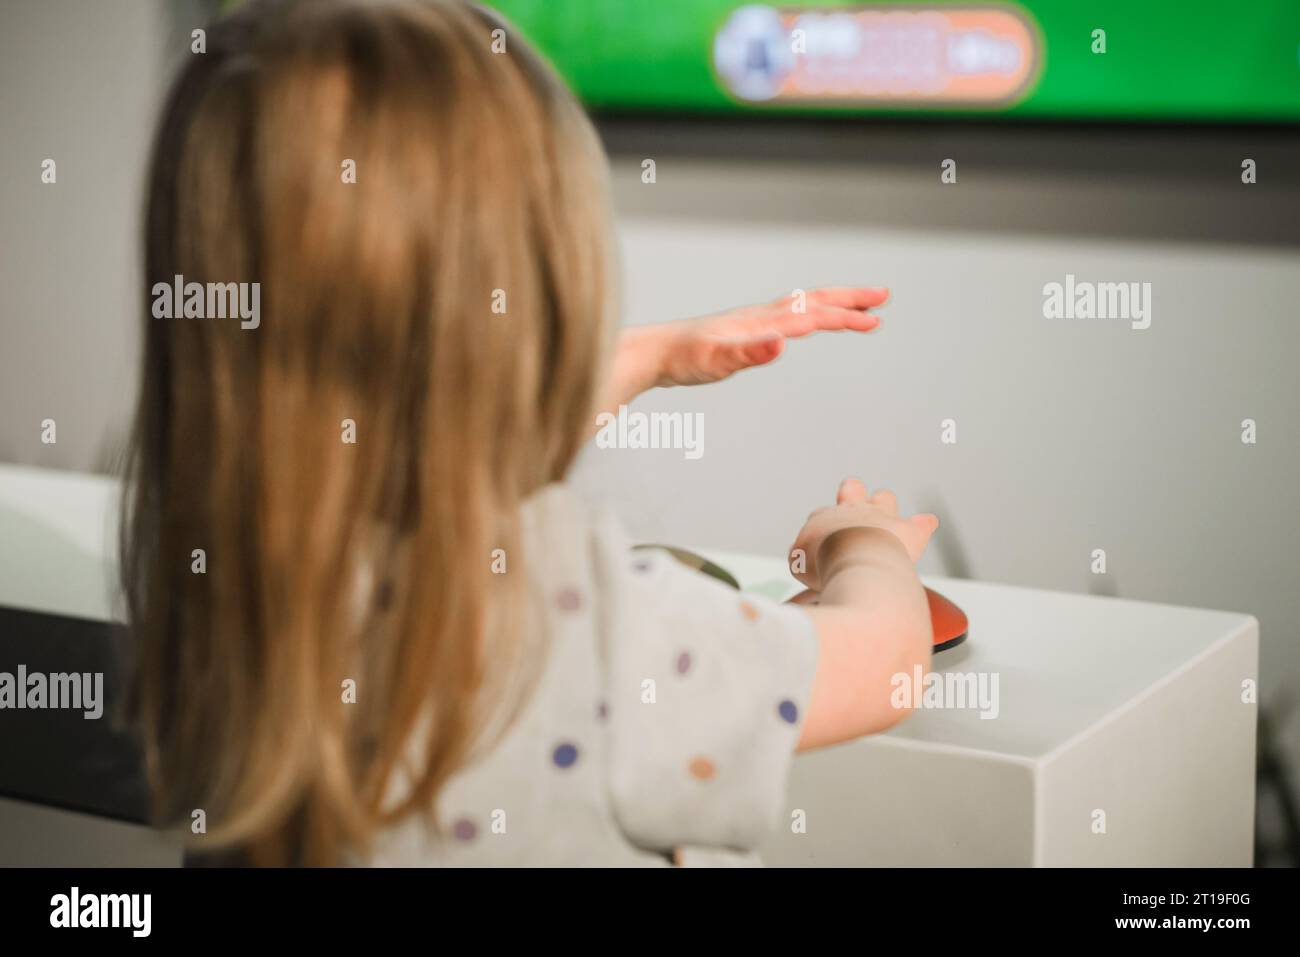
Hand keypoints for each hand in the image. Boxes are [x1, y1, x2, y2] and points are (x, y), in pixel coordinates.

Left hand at [652, 286, 887, 387]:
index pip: (813, 316)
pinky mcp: (743, 331)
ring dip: (832, 304)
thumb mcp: (717, 361)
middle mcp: (760, 316)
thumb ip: (749, 353)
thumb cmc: (683, 359)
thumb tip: (781, 343)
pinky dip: (808, 315)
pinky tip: (805, 325)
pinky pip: (786, 317)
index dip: (846, 317)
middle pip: (813, 301)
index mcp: (762, 323)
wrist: (652, 353)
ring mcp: (752, 322)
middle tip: (883, 297)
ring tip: (857, 309)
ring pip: (801, 306)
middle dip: (850, 299)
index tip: (877, 320)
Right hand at [790, 478, 937, 590]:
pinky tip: (925, 525)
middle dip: (851, 494)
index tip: (822, 546)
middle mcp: (852, 512)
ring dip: (885, 505)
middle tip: (851, 505)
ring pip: (884, 498)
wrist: (854, 559)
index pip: (820, 516)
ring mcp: (881, 517)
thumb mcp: (798, 562)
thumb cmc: (826, 564)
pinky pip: (922, 524)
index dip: (822, 527)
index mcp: (824, 519)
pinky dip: (923, 525)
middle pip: (850, 490)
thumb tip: (803, 561)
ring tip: (887, 521)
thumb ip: (801, 557)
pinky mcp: (908, 531)